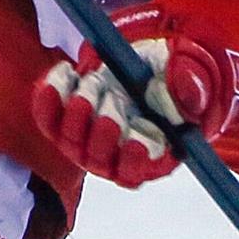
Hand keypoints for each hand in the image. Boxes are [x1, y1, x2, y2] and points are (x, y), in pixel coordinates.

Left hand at [32, 9, 238, 188]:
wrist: (140, 65)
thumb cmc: (169, 77)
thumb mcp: (188, 76)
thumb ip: (189, 86)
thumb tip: (185, 92)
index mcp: (151, 156)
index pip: (136, 172)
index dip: (133, 160)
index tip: (135, 141)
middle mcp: (113, 158)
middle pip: (99, 159)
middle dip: (102, 129)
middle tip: (111, 97)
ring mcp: (83, 144)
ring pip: (71, 140)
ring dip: (79, 109)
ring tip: (94, 80)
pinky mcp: (61, 124)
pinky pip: (48, 118)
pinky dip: (50, 96)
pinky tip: (65, 71)